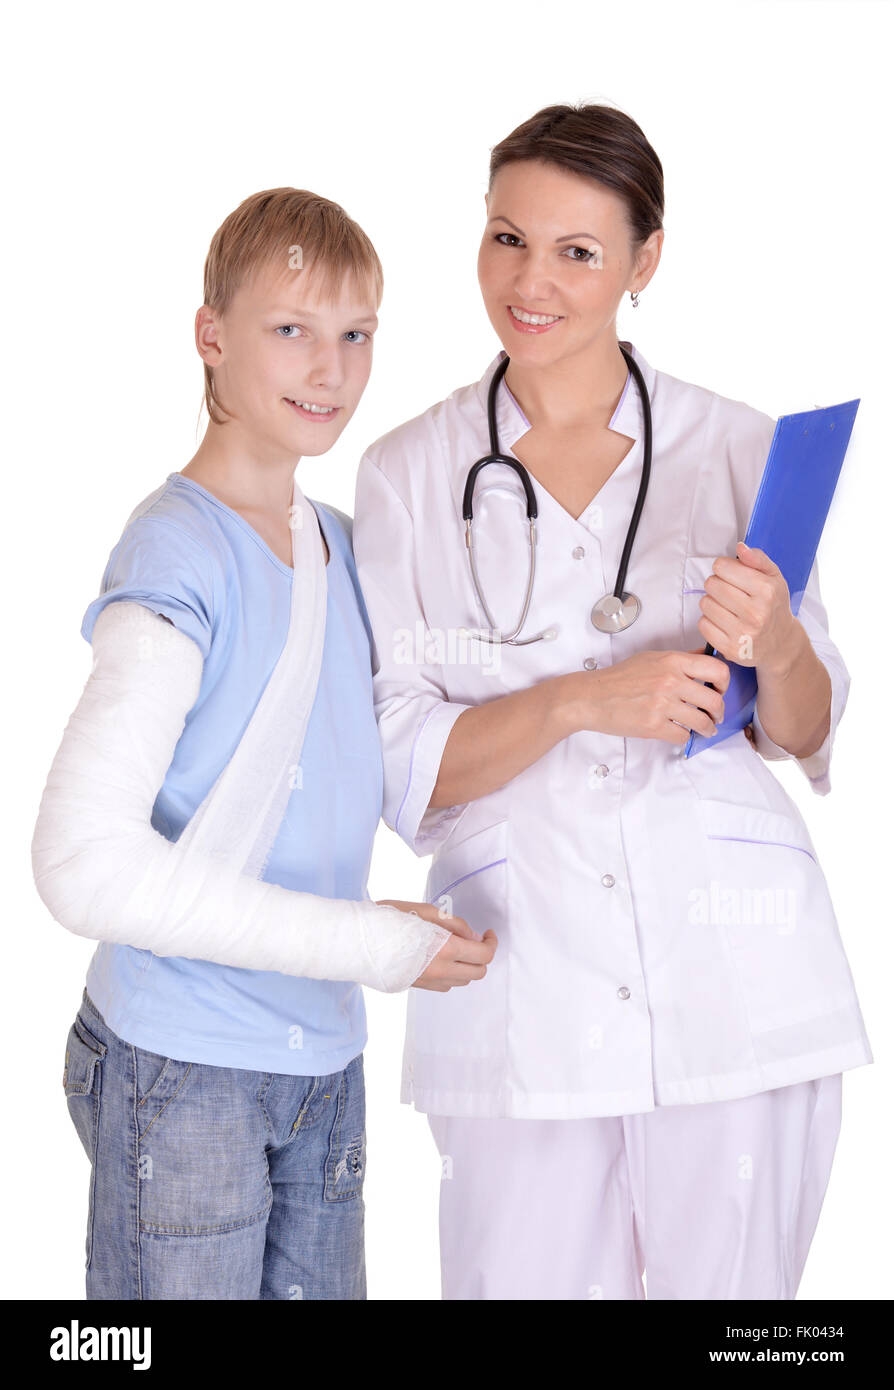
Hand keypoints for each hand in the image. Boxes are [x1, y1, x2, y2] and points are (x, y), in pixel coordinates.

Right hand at [375, 899, 497, 991]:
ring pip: (462, 982)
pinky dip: (450, 973)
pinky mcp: (417, 987)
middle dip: (482, 957)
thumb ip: (454, 924)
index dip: (491, 944)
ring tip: (455, 947)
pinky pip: (445, 985)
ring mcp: (427, 982)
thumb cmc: (387, 918)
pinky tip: (439, 957)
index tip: (488, 933)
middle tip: (475, 940)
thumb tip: (474, 936)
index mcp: (443, 949)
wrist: (356, 940)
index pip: (483, 956)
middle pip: (477, 973)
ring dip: (466, 966)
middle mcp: (439, 970)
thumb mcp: (424, 910)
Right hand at [567, 646, 728, 744]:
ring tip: (705, 729)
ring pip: (702, 721)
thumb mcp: (651, 658)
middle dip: (719, 712)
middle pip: (714, 700)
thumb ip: (680, 659)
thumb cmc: (618, 678)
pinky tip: (679, 732)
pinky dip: (684, 737)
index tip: (720, 690)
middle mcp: (670, 681)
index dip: (724, 683)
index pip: (716, 669)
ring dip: (707, 728)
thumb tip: (705, 656)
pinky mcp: (653, 726)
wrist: (592, 697)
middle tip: (716, 715)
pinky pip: (682, 736)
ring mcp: (662, 705)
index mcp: (672, 662)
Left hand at [697, 542, 796, 673]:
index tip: (731, 574)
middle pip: (712, 584)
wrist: (780, 643)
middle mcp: (755, 613)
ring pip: (705, 603)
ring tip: (727, 606)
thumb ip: (758, 559)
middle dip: (717, 584)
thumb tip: (740, 547)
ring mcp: (742, 633)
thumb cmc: (774, 606)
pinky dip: (709, 621)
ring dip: (712, 602)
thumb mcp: (774, 578)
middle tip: (729, 591)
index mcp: (767, 591)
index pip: (723, 567)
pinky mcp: (730, 648)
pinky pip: (703, 624)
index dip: (724, 567)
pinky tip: (724, 621)